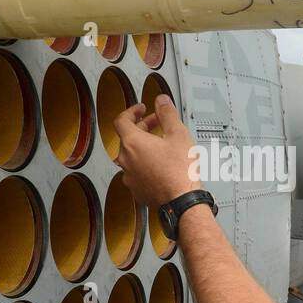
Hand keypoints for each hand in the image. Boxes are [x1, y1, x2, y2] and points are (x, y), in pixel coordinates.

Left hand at [112, 94, 196, 208]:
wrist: (182, 201)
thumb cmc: (180, 172)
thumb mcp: (178, 134)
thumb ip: (167, 113)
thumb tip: (161, 101)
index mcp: (132, 143)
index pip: (121, 120)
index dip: (131, 111)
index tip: (140, 109)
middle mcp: (126, 160)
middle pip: (127, 138)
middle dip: (142, 128)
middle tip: (157, 124)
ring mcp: (129, 176)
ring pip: (131, 156)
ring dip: (143, 147)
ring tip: (160, 145)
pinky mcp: (136, 189)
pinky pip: (136, 172)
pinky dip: (145, 164)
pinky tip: (160, 164)